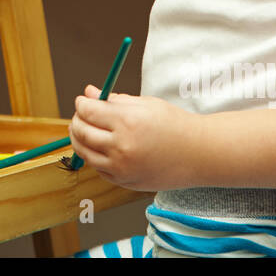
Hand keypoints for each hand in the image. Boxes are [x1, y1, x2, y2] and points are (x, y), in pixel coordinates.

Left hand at [68, 84, 198, 191]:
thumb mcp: (145, 104)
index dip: (81, 104)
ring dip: (79, 139)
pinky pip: (98, 168)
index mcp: (127, 122)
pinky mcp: (124, 182)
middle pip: (82, 132)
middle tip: (81, 114)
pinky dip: (94, 157)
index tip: (82, 100)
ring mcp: (122, 168)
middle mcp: (122, 147)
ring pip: (85, 153)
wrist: (198, 154)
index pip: (88, 111)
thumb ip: (113, 100)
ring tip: (85, 130)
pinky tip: (101, 147)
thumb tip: (89, 93)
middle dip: (77, 120)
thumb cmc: (174, 125)